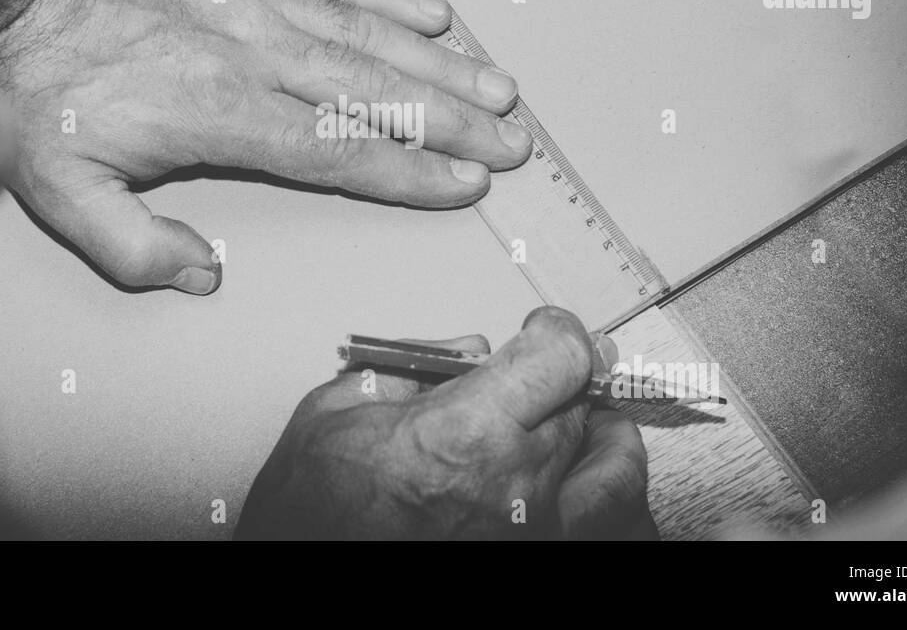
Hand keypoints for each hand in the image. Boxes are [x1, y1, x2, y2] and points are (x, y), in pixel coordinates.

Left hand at [0, 0, 532, 292]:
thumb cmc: (34, 84)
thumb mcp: (60, 191)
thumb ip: (135, 248)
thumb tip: (205, 272)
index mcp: (221, 114)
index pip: (338, 152)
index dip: (410, 173)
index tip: (465, 186)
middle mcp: (255, 52)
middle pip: (374, 94)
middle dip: (452, 122)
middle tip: (510, 141)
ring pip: (368, 35)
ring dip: (440, 62)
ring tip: (497, 86)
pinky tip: (432, 11)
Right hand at [236, 306, 657, 538]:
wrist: (291, 575)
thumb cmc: (308, 513)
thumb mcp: (336, 410)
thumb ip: (412, 365)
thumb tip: (470, 350)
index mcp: (464, 432)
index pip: (562, 357)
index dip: (558, 332)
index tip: (544, 330)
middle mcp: (515, 486)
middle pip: (582, 408)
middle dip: (563, 384)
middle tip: (541, 381)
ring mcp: (534, 535)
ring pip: (615, 473)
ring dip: (603, 440)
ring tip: (586, 428)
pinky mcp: (537, 560)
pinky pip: (605, 526)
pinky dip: (607, 499)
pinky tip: (586, 485)